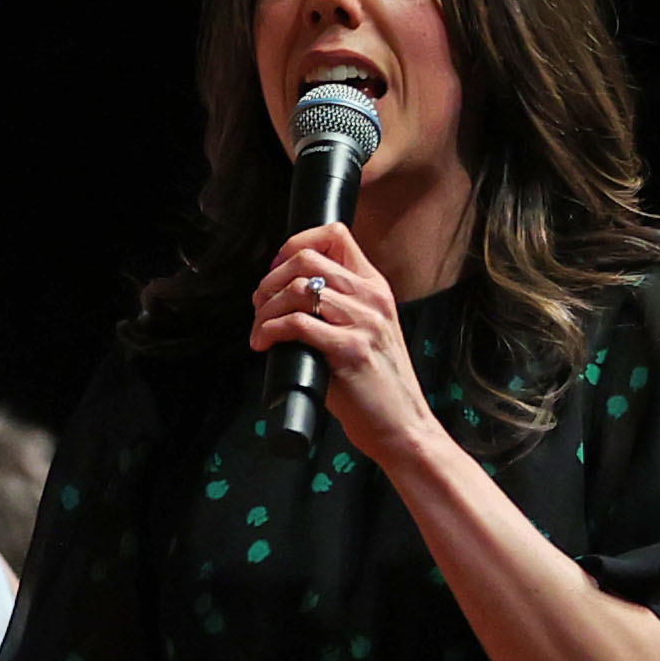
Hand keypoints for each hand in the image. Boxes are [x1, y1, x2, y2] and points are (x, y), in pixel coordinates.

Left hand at [248, 221, 444, 471]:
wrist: (401, 425)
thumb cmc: (373, 385)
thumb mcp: (364, 332)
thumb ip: (337, 309)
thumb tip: (286, 297)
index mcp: (375, 287)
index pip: (335, 235)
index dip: (295, 245)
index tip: (275, 272)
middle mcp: (372, 298)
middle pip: (307, 259)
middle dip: (270, 280)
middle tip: (258, 306)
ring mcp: (363, 322)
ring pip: (298, 290)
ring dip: (265, 310)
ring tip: (259, 331)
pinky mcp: (349, 350)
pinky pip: (297, 324)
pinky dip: (269, 331)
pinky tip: (264, 344)